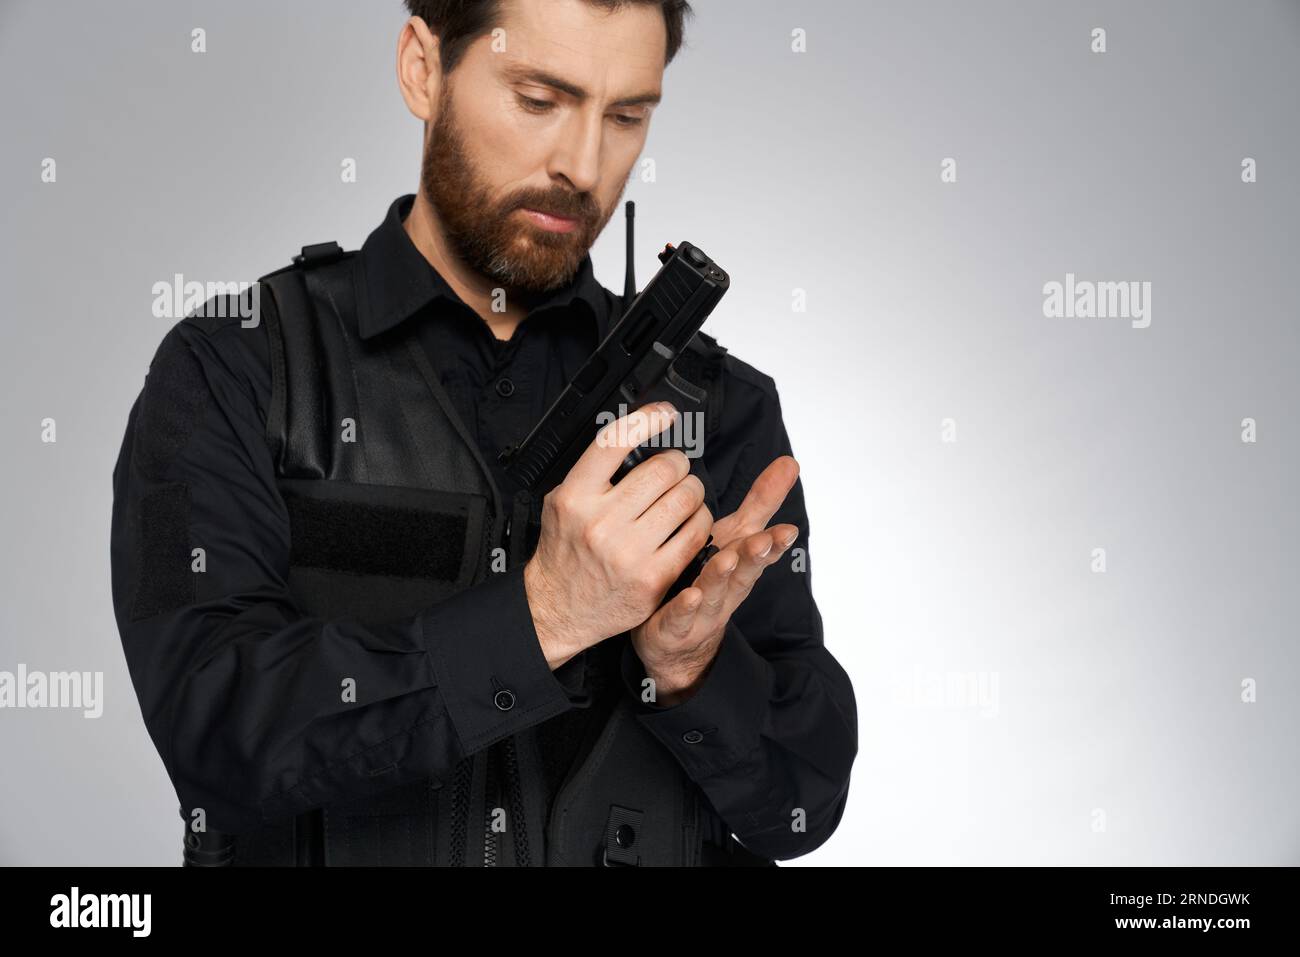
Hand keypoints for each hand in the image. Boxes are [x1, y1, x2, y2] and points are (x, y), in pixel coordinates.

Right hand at [523, 401, 712, 669]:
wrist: (560, 608)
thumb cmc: (565, 551)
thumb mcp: (563, 501)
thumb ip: (594, 471)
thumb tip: (635, 435)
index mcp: (576, 497)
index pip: (615, 442)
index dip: (647, 419)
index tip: (664, 414)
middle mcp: (600, 522)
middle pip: (663, 469)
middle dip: (678, 464)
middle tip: (676, 469)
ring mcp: (628, 552)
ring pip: (686, 498)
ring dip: (693, 491)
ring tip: (684, 496)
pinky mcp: (653, 577)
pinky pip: (695, 534)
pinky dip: (700, 522)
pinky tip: (690, 523)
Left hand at [630, 455, 800, 705]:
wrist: (679, 640)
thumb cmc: (706, 576)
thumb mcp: (734, 539)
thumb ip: (760, 503)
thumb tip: (791, 461)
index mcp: (741, 565)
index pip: (761, 552)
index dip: (774, 543)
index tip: (788, 530)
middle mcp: (727, 589)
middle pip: (743, 572)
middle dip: (754, 557)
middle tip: (764, 541)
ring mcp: (702, 610)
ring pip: (713, 592)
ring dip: (720, 576)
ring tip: (726, 560)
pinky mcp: (675, 626)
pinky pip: (680, 617)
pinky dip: (685, 607)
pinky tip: (689, 595)